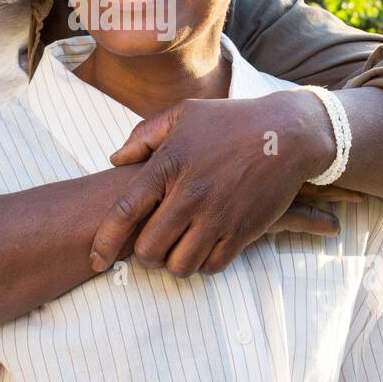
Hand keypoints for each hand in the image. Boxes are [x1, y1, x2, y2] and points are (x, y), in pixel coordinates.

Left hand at [91, 89, 353, 277]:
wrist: (286, 133)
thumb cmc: (231, 121)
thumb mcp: (184, 115)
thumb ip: (144, 136)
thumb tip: (116, 159)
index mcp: (169, 164)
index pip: (125, 212)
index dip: (105, 241)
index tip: (95, 259)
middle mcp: (190, 195)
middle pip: (149, 249)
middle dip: (143, 254)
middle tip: (151, 245)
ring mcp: (218, 216)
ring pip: (180, 265)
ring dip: (174, 262)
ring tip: (177, 247)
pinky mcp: (243, 231)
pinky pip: (213, 266)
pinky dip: (204, 263)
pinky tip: (204, 248)